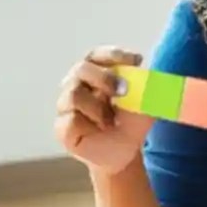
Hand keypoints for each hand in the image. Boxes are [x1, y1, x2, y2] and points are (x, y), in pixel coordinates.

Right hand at [54, 46, 153, 174]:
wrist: (125, 152)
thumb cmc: (130, 121)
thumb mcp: (143, 101)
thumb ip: (143, 84)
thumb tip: (143, 70)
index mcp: (95, 72)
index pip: (97, 55)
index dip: (114, 55)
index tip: (136, 61)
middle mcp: (76, 84)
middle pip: (80, 69)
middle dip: (104, 77)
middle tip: (124, 91)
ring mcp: (66, 106)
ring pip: (74, 94)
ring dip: (98, 107)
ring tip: (110, 120)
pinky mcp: (62, 128)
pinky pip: (71, 120)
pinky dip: (89, 125)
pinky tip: (98, 131)